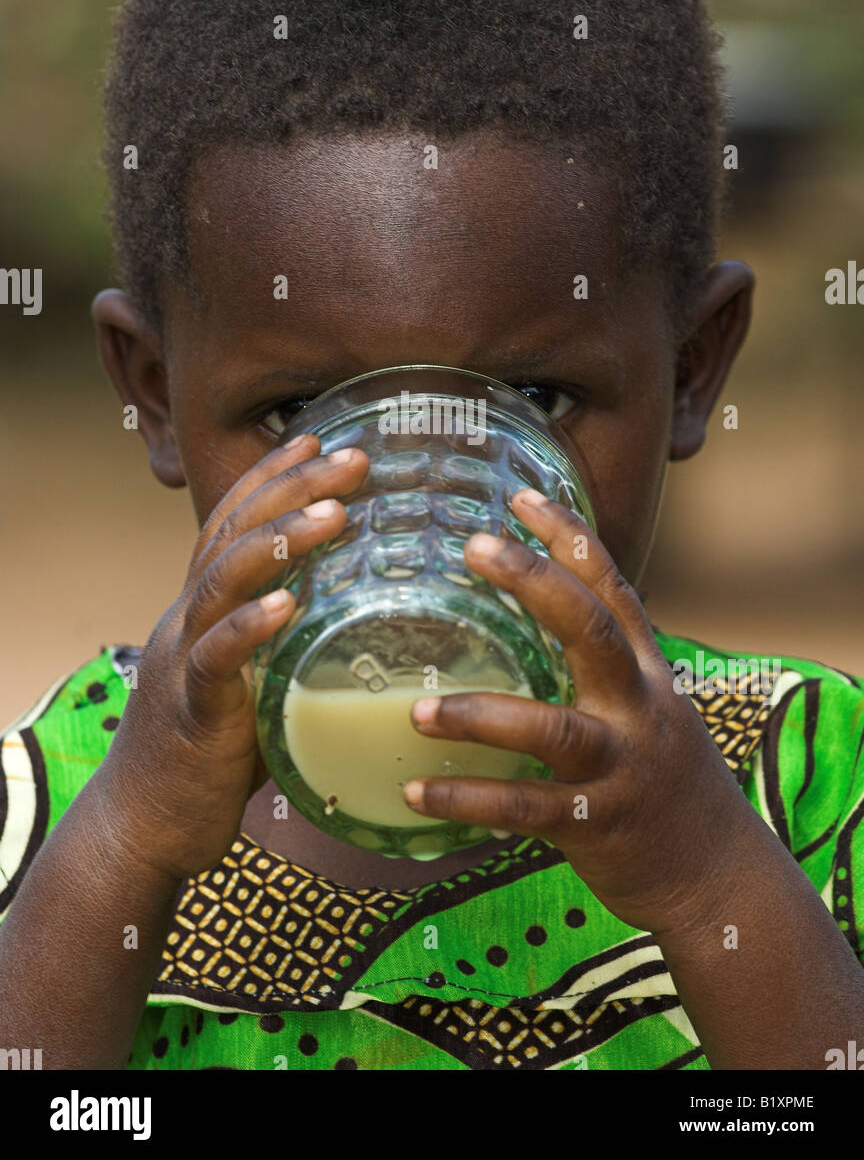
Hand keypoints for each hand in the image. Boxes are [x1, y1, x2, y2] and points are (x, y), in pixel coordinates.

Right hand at [97, 433, 368, 879]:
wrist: (146, 824)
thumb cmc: (212, 754)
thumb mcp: (256, 684)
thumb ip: (292, 650)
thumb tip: (368, 635)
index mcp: (203, 610)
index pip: (231, 523)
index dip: (270, 478)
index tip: (315, 439)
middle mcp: (188, 620)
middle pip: (233, 534)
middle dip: (292, 488)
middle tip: (352, 458)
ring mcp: (184, 660)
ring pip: (223, 582)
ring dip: (278, 541)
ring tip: (333, 514)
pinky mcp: (193, 710)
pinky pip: (216, 659)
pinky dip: (251, 626)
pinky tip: (288, 604)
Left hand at [402, 488, 758, 935]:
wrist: (718, 877)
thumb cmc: (666, 784)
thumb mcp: (652, 710)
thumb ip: (605, 669)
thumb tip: (537, 622)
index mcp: (649, 673)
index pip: (613, 588)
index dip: (571, 538)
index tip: (521, 495)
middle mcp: (640, 708)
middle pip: (592, 630)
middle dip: (535, 583)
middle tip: (474, 546)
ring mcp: (621, 765)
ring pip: (551, 727)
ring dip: (480, 714)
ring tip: (415, 710)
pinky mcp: (595, 823)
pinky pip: (524, 808)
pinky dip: (468, 799)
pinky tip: (416, 793)